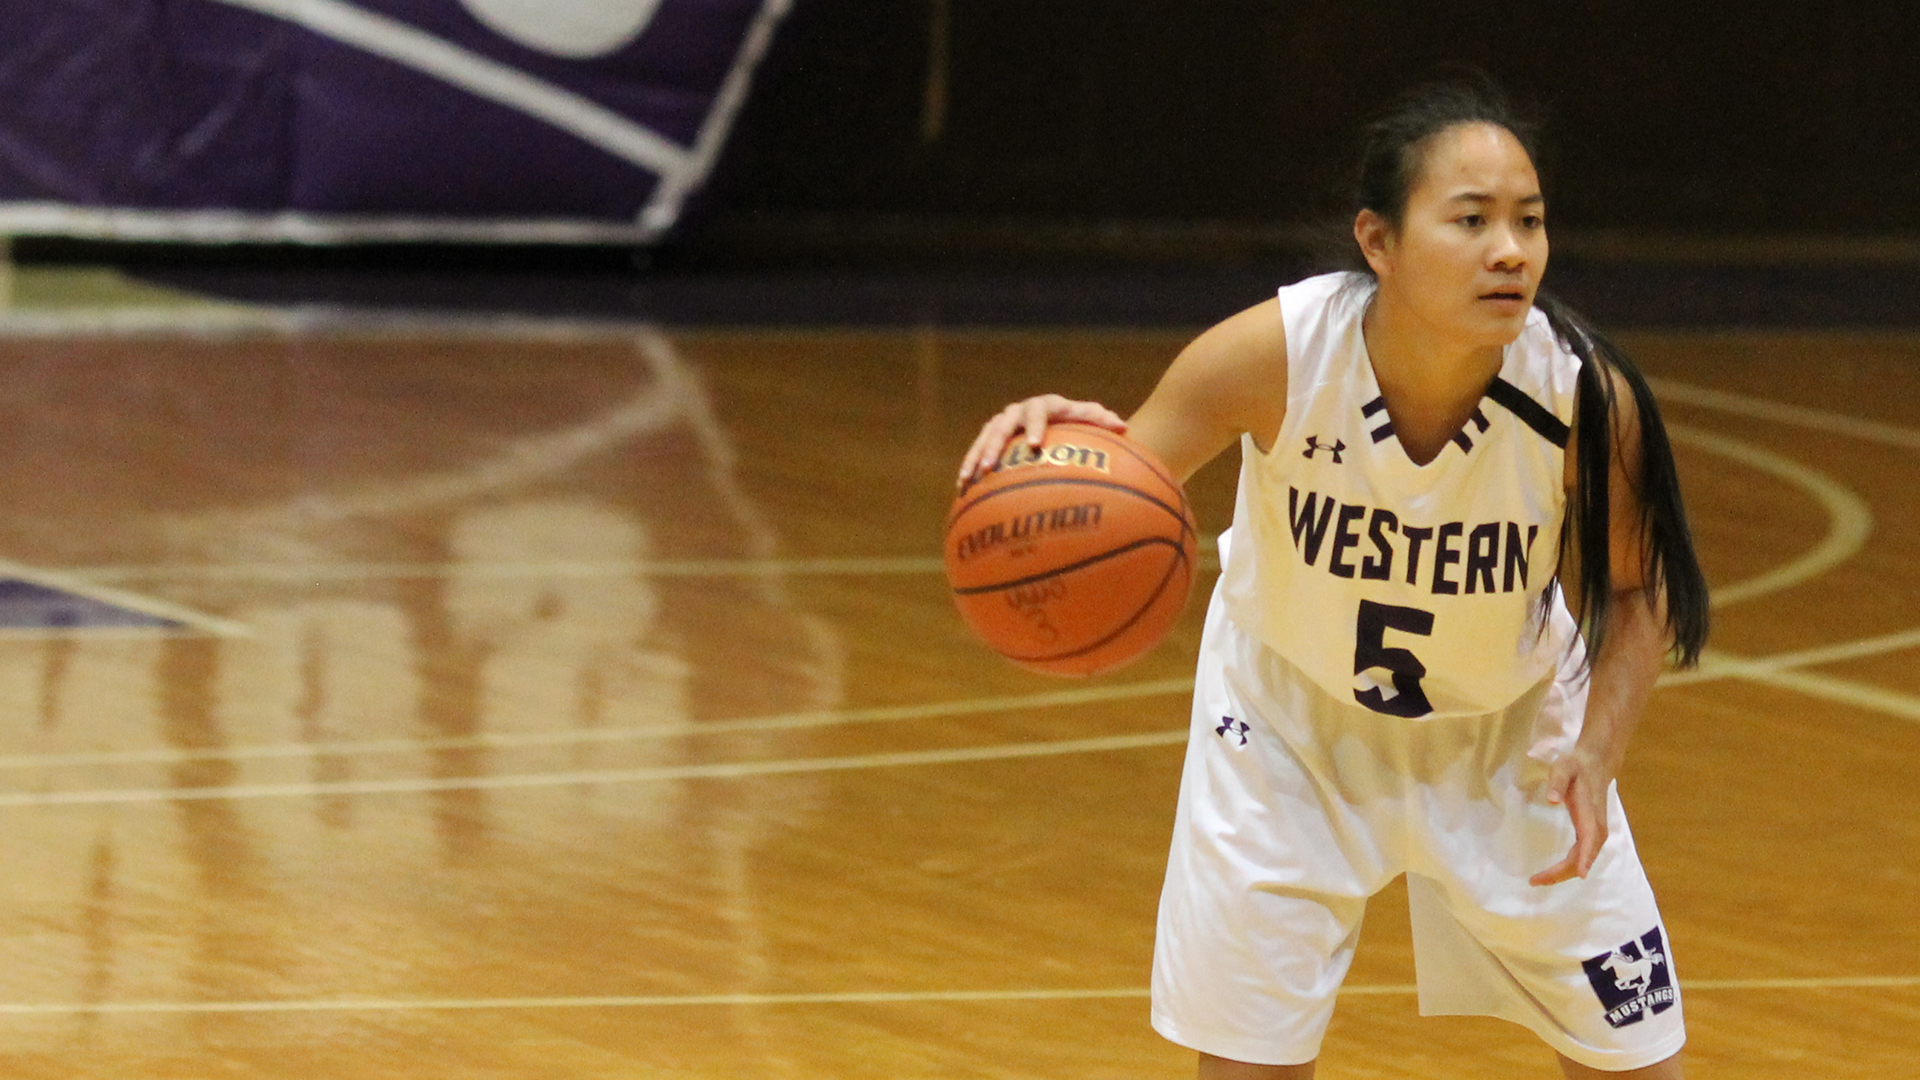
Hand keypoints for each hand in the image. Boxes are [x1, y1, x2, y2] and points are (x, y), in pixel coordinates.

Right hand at [956, 394, 1126, 487]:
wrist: (1058, 421)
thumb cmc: (1080, 425)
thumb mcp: (1091, 421)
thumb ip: (1103, 421)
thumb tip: (1123, 426)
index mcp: (1045, 405)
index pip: (1037, 410)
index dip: (1034, 425)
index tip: (1033, 445)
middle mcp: (1019, 410)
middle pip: (1003, 424)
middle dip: (995, 445)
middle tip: (992, 466)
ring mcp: (1003, 422)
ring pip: (985, 437)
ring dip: (976, 457)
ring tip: (969, 478)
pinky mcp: (991, 436)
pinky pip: (976, 450)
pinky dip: (969, 466)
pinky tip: (962, 487)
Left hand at [1529, 746, 1613, 886]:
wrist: (1596, 764)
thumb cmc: (1576, 766)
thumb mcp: (1563, 768)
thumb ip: (1556, 783)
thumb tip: (1551, 801)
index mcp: (1590, 815)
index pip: (1589, 840)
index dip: (1585, 858)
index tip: (1580, 875)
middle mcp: (1596, 828)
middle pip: (1583, 858)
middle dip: (1562, 873)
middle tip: (1535, 881)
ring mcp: (1596, 832)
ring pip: (1583, 860)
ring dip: (1564, 873)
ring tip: (1540, 880)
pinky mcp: (1591, 833)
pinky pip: (1582, 855)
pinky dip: (1570, 867)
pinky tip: (1555, 872)